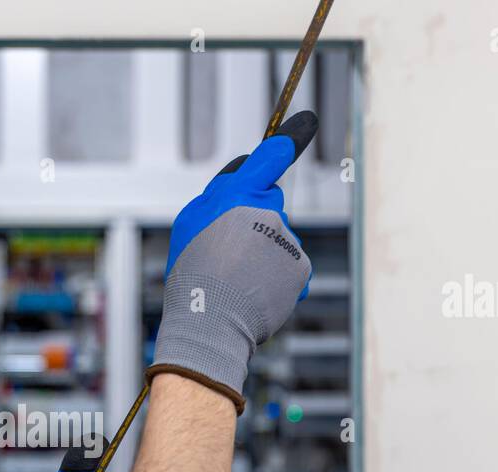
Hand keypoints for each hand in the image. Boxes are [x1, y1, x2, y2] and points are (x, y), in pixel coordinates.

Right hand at [147, 110, 317, 413]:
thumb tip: (247, 185)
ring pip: (279, 237)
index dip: (288, 138)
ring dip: (262, 253)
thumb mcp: (190, 223)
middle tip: (227, 249)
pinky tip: (254, 291)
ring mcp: (288, 240)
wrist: (210, 322)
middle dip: (255, 215)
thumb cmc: (192, 274)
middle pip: (269, 201)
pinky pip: (290, 265)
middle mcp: (268, 211)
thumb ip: (220, 197)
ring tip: (236, 279)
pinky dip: (276, 277)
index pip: (270, 156)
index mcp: (238, 194)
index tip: (308, 122)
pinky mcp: (301, 268)